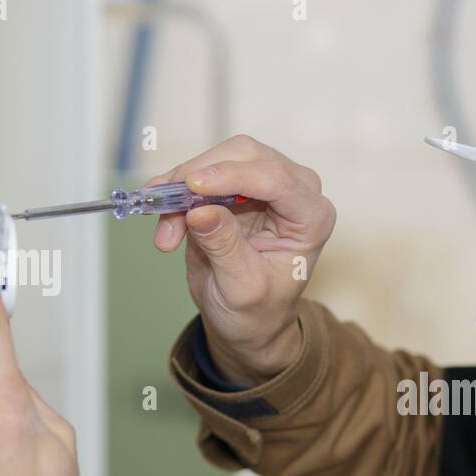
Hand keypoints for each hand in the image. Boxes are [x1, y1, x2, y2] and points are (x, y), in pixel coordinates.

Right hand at [148, 134, 336, 385]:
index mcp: (312, 218)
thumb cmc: (257, 310)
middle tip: (165, 210)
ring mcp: (267, 182)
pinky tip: (164, 221)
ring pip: (219, 157)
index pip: (276, 180)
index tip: (192, 187)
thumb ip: (224, 247)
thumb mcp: (241, 288)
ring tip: (166, 233)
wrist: (249, 320)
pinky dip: (177, 192)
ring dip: (182, 188)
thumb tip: (199, 210)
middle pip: (245, 156)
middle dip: (199, 179)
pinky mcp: (238, 183)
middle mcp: (296, 191)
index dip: (232, 177)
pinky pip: (202, 172)